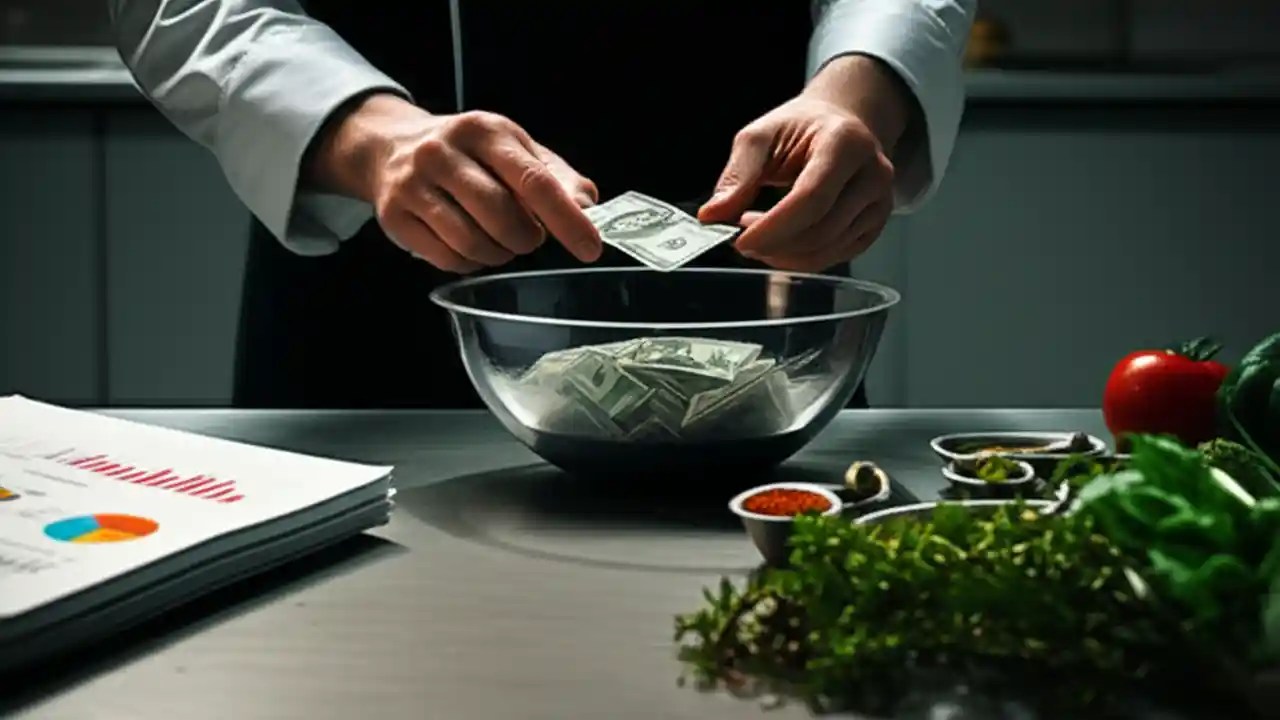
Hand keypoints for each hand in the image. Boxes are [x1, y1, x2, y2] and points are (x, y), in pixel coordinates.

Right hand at [308, 93, 601, 273]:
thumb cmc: (468, 153)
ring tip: (499, 242)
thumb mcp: (513, 149)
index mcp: (485, 130)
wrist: (391, 146)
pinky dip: (469, 263)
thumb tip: (589, 208)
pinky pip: (446, 258)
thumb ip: (556, 177)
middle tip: (529, 238)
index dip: (566, 219)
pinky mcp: (394, 216)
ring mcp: (414, 184)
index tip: (590, 248)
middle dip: (526, 239)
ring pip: (472, 242)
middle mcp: (444, 152)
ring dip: (498, 255)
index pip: (533, 180)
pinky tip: (470, 248)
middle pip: (502, 216)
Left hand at [698, 55, 911, 272]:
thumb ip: (737, 175)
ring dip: (784, 253)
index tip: (739, 240)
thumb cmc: (800, 128)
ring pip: (827, 250)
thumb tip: (713, 215)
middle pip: (821, 230)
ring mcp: (880, 203)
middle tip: (742, 237)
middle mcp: (873, 174)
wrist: (841, 124)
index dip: (773, 227)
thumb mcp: (760, 136)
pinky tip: (781, 241)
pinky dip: (800, 258)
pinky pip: (834, 256)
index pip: (811, 198)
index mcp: (846, 143)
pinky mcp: (874, 226)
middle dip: (774, 243)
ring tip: (759, 234)